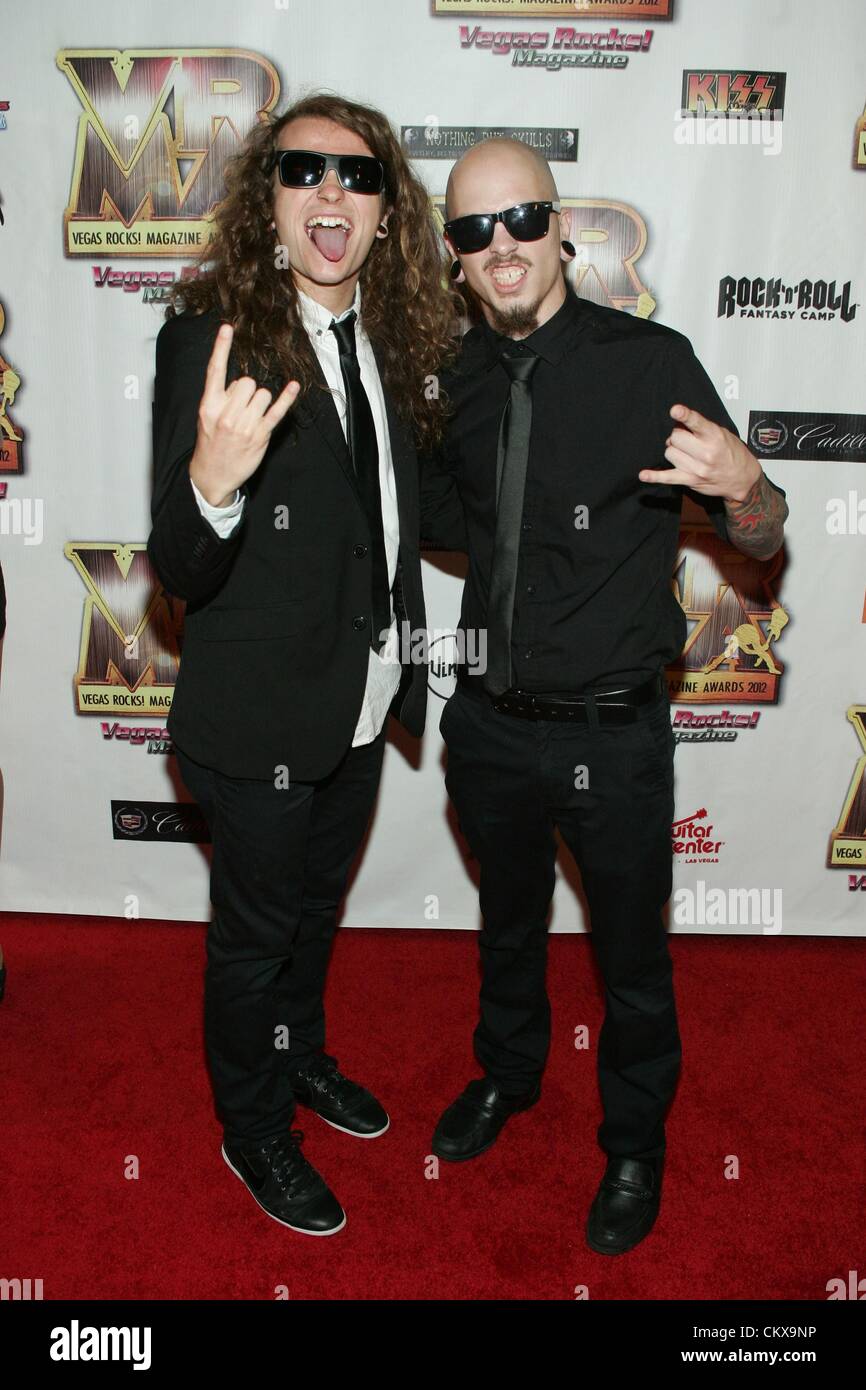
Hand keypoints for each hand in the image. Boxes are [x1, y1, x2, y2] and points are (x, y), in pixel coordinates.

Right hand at [189, 323, 299, 506]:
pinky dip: (287, 398)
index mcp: (209, 405)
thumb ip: (219, 397)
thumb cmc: (211, 443)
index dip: (221, 347)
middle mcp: (226, 414)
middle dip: (248, 390)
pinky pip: (277, 411)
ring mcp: (244, 425)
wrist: (212, 475)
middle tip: (242, 407)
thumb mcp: (206, 417)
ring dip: (261, 401)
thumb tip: (239, 382)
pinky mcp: (260, 435)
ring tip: (251, 417)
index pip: (214, 371)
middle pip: (246, 381)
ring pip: (262, 394)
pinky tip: (293, 386)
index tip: (227, 327)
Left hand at [638, 404, 761, 502]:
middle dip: (678, 436)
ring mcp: (697, 468)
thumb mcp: (722, 434)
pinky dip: (654, 476)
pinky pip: (667, 477)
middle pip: (675, 437)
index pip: (697, 423)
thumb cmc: (732, 454)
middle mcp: (706, 453)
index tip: (675, 410)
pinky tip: (644, 475)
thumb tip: (678, 421)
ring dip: (674, 451)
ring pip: (669, 453)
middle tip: (687, 440)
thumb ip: (701, 427)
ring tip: (686, 453)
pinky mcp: (690, 480)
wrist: (742, 479)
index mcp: (714, 437)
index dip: (685, 415)